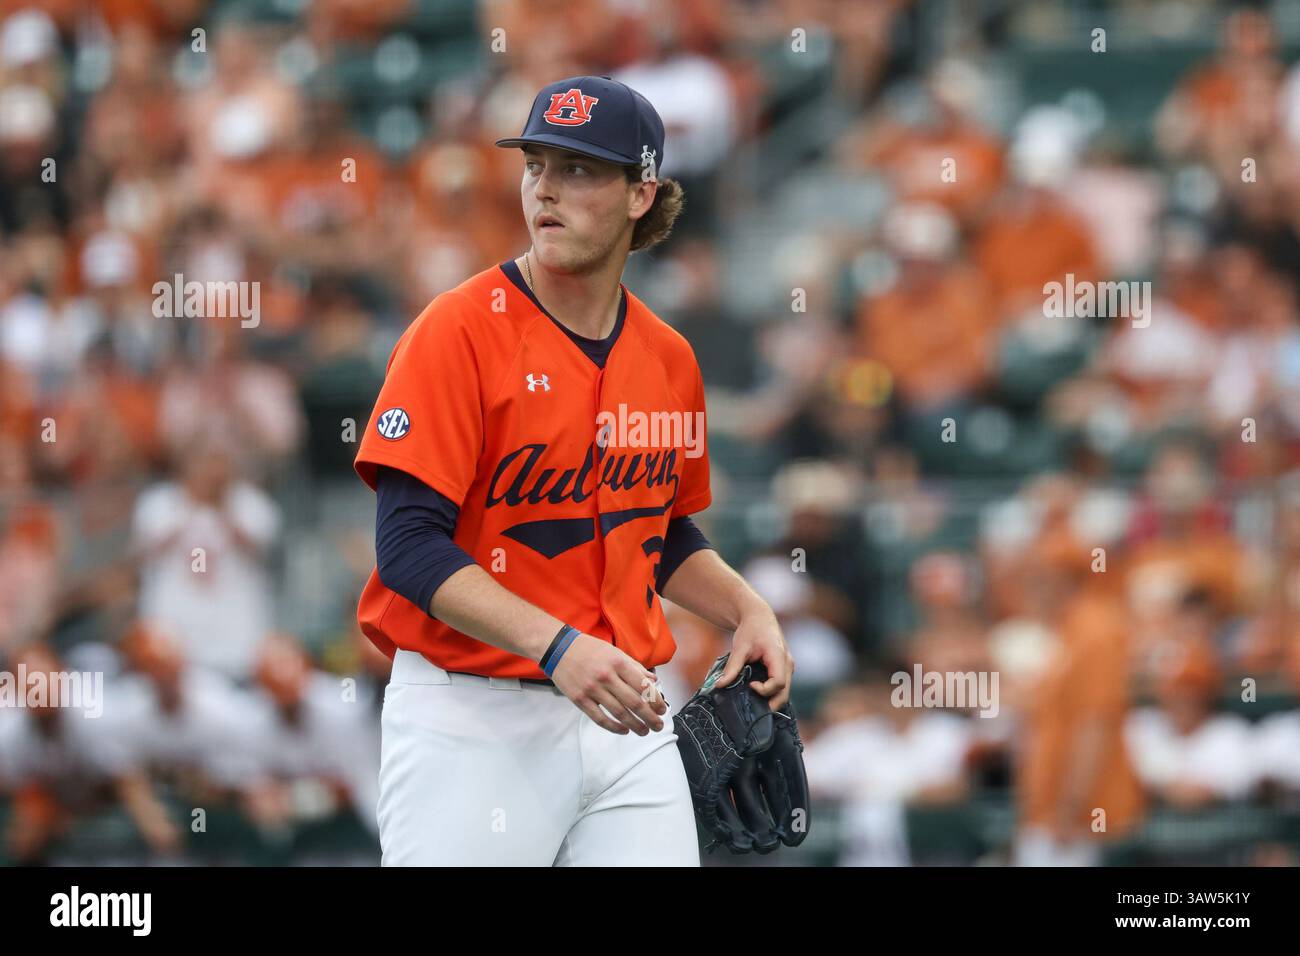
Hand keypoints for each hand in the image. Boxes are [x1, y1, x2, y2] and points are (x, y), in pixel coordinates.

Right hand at [551, 633, 667, 735]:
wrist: (558, 648)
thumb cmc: (589, 649)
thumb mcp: (615, 652)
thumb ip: (635, 667)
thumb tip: (653, 681)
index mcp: (618, 663)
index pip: (643, 686)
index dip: (656, 701)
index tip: (662, 709)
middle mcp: (607, 676)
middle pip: (634, 703)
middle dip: (650, 717)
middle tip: (658, 725)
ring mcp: (592, 689)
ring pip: (619, 713)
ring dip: (635, 725)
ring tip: (644, 731)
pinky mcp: (580, 699)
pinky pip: (600, 718)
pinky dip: (614, 727)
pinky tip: (624, 730)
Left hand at [717, 605, 793, 710]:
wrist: (759, 617)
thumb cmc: (751, 629)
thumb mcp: (739, 647)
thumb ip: (731, 668)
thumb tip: (719, 685)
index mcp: (779, 657)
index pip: (778, 683)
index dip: (764, 690)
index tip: (750, 685)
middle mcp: (788, 664)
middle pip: (784, 694)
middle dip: (769, 704)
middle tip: (751, 707)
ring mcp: (787, 667)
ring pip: (784, 693)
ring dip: (770, 700)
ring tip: (752, 700)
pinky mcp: (783, 669)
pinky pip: (781, 687)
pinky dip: (770, 694)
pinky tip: (756, 694)